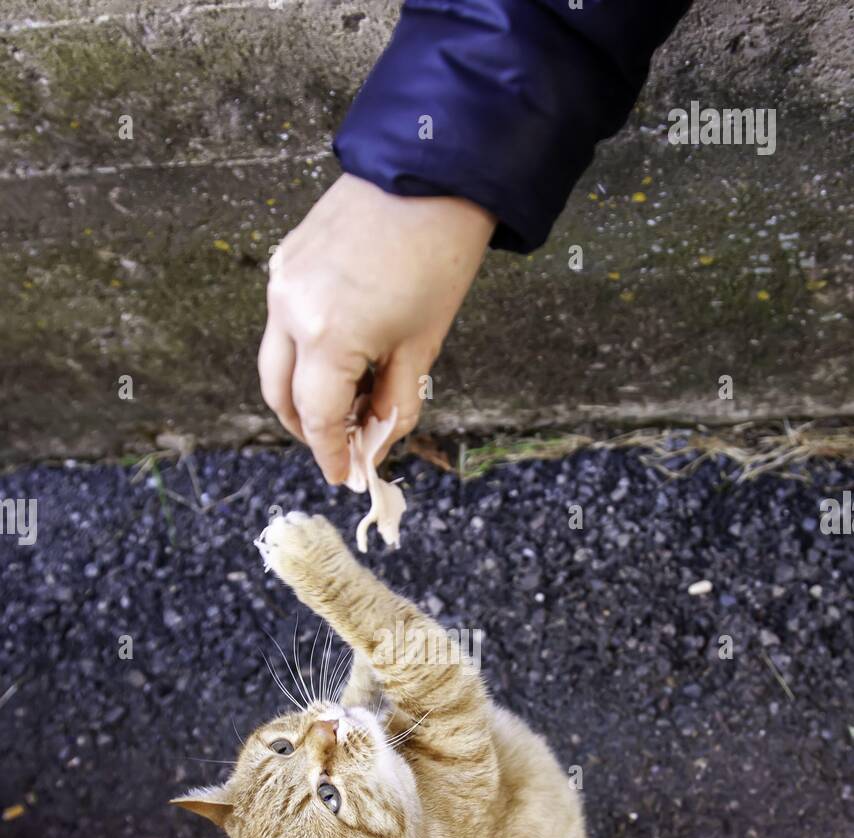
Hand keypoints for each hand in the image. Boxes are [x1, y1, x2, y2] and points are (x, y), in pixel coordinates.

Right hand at [257, 174, 495, 482]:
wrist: (431, 170)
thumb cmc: (437, 255)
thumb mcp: (423, 345)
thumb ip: (394, 402)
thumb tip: (377, 441)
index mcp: (327, 337)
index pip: (317, 418)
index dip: (332, 454)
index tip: (346, 475)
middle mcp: (290, 311)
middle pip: (280, 395)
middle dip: (307, 428)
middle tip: (342, 443)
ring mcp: (282, 283)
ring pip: (275, 361)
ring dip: (302, 391)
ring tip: (347, 399)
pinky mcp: (285, 260)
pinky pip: (282, 323)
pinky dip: (303, 351)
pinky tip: (342, 355)